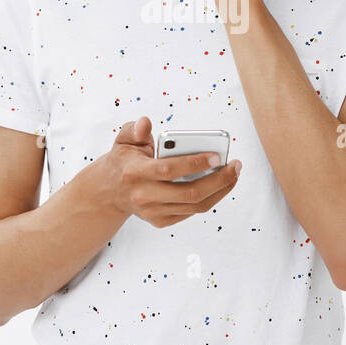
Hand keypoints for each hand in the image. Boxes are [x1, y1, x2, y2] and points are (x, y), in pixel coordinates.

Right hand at [91, 116, 241, 228]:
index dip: (196, 163)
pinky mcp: (160, 221)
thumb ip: (135, 128)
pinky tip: (220, 185)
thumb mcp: (124, 139)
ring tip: (233, 175)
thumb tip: (146, 123)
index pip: (170, 170)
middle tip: (236, 166)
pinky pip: (191, 212)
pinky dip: (209, 199)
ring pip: (195, 206)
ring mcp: (152, 212)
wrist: (110, 191)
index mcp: (135, 172)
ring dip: (220, 191)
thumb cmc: (124, 160)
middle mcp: (144, 196)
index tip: (218, 156)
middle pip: (189, 193)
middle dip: (218, 180)